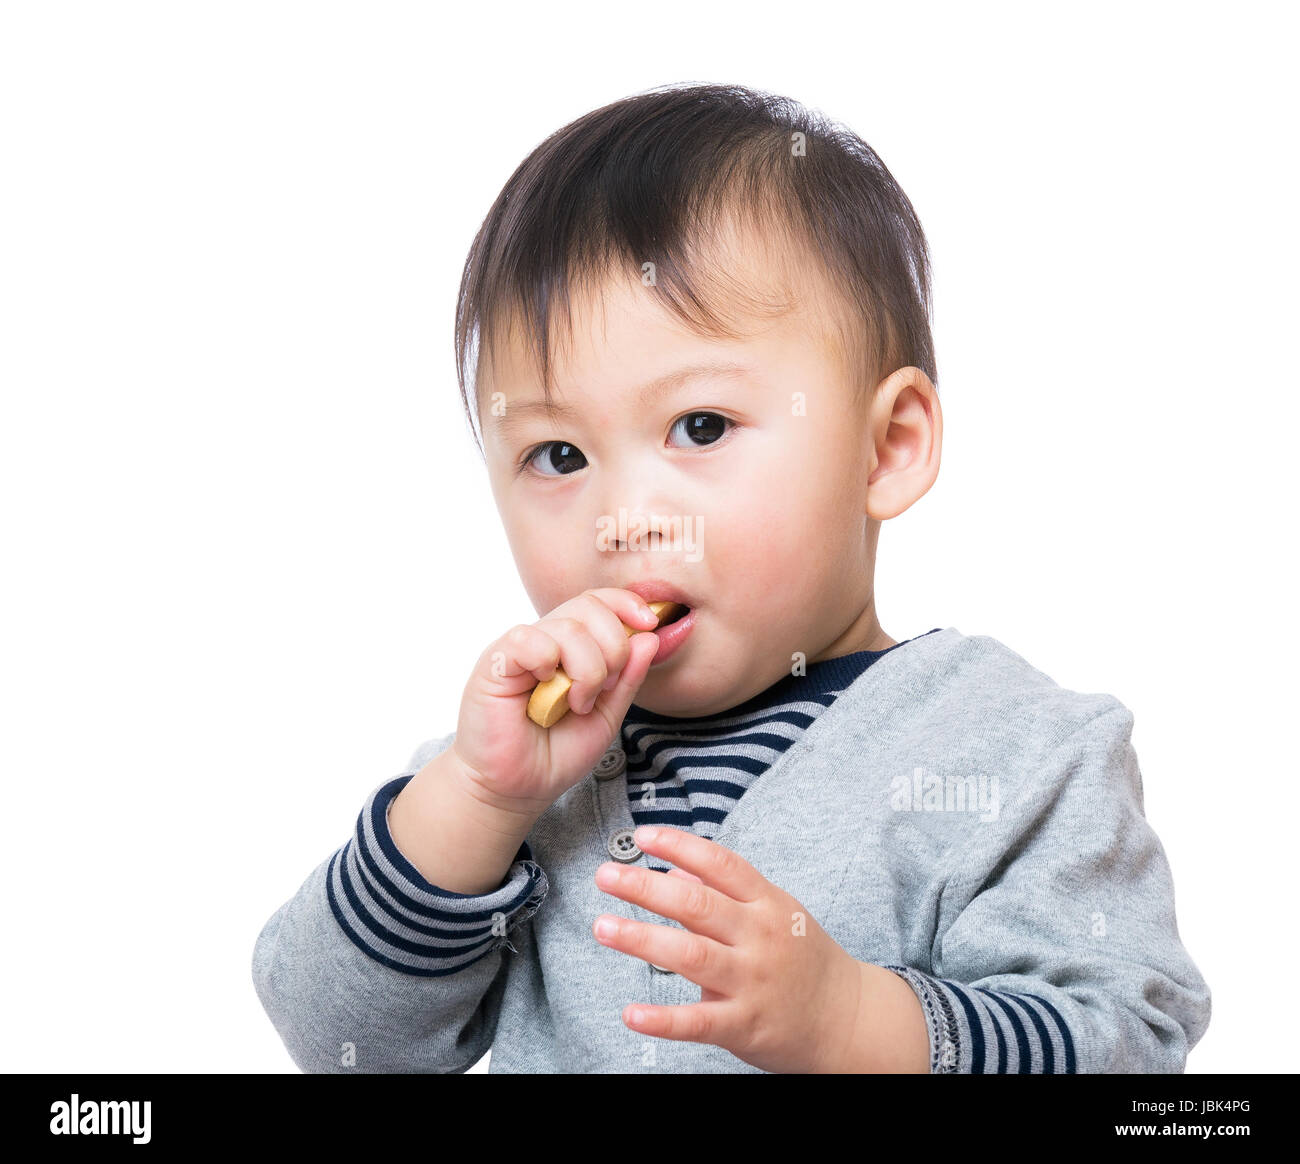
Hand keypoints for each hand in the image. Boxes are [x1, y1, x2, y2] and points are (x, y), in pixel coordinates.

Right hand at [452, 588, 662, 810]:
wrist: (517, 789)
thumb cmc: (556, 753)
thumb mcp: (608, 715)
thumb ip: (628, 677)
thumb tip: (650, 636)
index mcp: (572, 647)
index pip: (599, 601)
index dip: (627, 604)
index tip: (650, 624)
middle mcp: (546, 640)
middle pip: (590, 608)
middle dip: (614, 648)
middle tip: (604, 689)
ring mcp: (520, 649)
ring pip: (568, 627)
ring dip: (587, 669)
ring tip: (578, 703)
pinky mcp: (495, 663)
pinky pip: (527, 639)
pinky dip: (547, 661)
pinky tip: (546, 687)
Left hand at [590, 824, 872, 1072]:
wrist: (848, 1020)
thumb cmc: (803, 958)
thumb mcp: (773, 912)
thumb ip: (724, 891)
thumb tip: (675, 867)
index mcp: (767, 903)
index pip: (719, 864)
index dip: (679, 845)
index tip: (642, 836)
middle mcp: (759, 937)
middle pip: (697, 903)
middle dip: (645, 887)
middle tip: (606, 875)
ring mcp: (752, 981)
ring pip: (691, 954)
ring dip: (642, 940)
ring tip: (603, 928)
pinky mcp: (744, 1025)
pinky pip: (699, 1021)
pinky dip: (663, 1018)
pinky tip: (631, 1012)